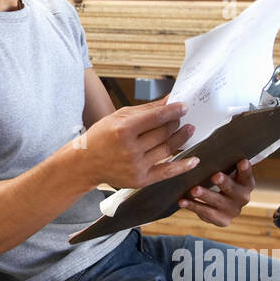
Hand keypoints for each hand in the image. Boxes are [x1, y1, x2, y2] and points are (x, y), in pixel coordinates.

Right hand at [79, 97, 198, 189]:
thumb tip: (168, 101)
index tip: (184, 107)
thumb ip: (145, 110)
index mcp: (123, 130)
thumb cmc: (101, 137)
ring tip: (189, 130)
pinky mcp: (140, 180)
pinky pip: (167, 172)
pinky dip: (183, 166)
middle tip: (184, 118)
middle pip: (163, 133)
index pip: (156, 118)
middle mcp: (130, 149)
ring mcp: (136, 166)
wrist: (85, 163)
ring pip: (167, 149)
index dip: (173, 111)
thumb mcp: (118, 117)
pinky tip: (194, 160)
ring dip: (181, 138)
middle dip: (176, 123)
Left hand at [179, 158, 255, 225]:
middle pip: (234, 190)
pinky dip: (193, 207)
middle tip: (215, 176)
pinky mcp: (222, 220)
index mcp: (246, 184)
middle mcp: (242, 198)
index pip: (247, 176)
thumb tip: (212, 151)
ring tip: (194, 190)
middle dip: (224, 183)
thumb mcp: (224, 172)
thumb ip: (223, 165)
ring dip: (205, 195)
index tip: (242, 161)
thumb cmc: (220, 181)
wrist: (220, 205)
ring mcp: (233, 211)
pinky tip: (182, 201)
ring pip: (218, 202)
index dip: (245, 170)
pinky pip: (206, 213)